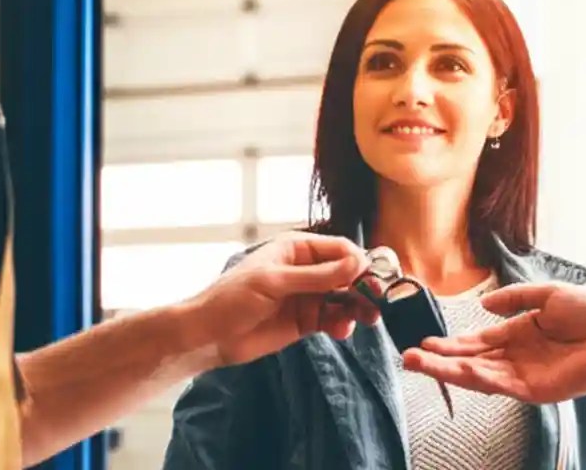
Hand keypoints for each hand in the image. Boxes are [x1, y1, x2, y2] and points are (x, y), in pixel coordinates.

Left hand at [179, 232, 380, 367]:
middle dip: (363, 285)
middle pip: (347, 273)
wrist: (208, 336)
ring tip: (367, 319)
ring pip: (344, 297)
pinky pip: (333, 318)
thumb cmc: (233, 299)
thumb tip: (358, 262)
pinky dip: (342, 323)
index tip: (373, 277)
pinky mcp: (306, 321)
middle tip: (377, 301)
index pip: (339, 249)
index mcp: (297, 248)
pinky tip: (342, 330)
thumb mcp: (275, 283)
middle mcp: (306, 269)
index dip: (359, 261)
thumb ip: (318, 276)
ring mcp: (307, 296)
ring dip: (357, 306)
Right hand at [402, 282, 585, 403]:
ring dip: (445, 371)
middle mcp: (516, 357)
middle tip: (407, 356)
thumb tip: (485, 305)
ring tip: (416, 363)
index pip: (478, 341)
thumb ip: (515, 298)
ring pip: (475, 374)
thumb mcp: (547, 295)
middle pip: (469, 360)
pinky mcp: (532, 390)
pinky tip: (453, 371)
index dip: (451, 342)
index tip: (425, 341)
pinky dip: (473, 378)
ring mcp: (522, 375)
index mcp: (519, 334)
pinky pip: (496, 384)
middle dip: (438, 359)